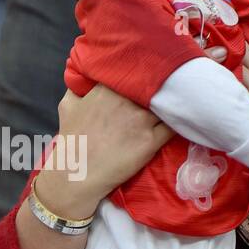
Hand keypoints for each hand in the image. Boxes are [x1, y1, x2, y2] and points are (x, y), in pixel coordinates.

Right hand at [34, 85, 172, 220]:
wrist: (76, 174)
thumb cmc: (71, 140)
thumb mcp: (67, 106)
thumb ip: (77, 86)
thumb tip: (84, 77)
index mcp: (108, 89)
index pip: (134, 74)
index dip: (141, 76)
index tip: (144, 79)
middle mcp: (127, 101)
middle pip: (153, 87)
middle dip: (159, 88)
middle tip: (166, 89)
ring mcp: (141, 121)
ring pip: (165, 104)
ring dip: (171, 104)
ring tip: (177, 104)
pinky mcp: (151, 141)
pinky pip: (173, 126)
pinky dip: (178, 122)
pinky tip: (180, 121)